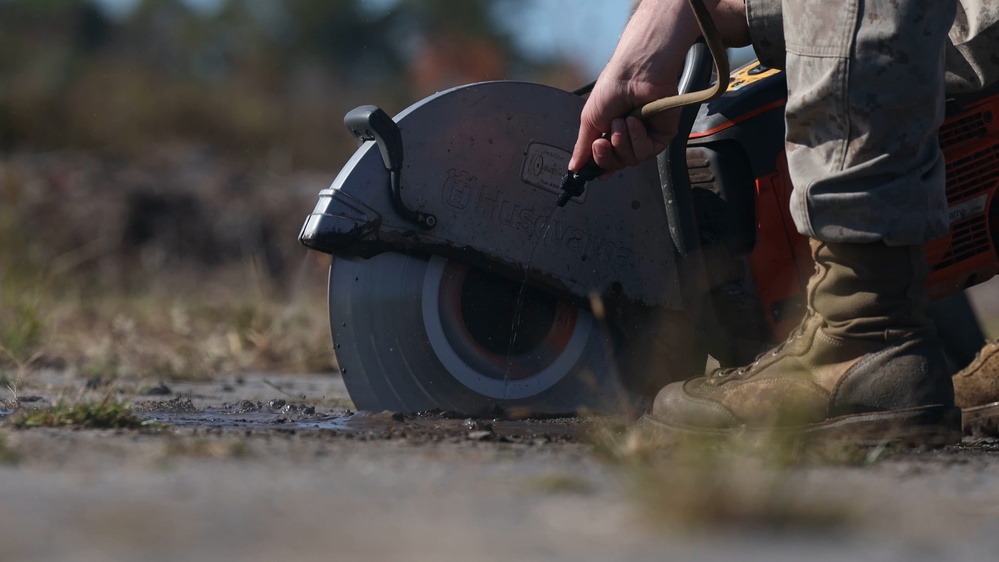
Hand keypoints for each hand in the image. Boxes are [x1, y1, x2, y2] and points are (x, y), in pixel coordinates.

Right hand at [569, 0, 749, 173]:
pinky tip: (636, 121)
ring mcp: (646, 136)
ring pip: (631, 159)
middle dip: (607, 155)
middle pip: (617, 163)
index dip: (599, 164)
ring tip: (622, 120)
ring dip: (622, 141)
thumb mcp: (590, 119)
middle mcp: (629, 136)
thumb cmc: (612, 88)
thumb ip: (583, 146)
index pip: (605, 159)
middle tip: (603, 141)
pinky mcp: (662, 135)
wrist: (635, 72)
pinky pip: (647, 152)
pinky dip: (638, 138)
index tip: (591, 170)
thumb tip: (574, 167)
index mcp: (610, 131)